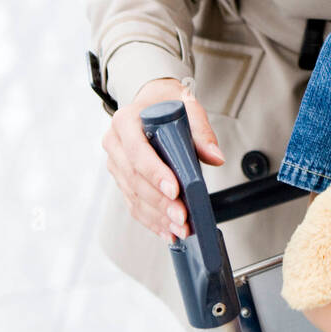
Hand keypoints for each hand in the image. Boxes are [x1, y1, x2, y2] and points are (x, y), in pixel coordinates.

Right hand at [102, 77, 223, 240]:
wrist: (152, 101)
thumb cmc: (166, 103)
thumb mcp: (187, 108)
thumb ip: (201, 132)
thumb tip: (215, 157)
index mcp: (125, 122)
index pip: (138, 152)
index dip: (155, 173)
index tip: (174, 190)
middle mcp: (115, 143)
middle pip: (135, 179)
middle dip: (160, 202)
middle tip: (182, 216)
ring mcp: (116, 163)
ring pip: (134, 196)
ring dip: (157, 216)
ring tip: (180, 227)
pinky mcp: (121, 179)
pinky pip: (133, 203)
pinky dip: (151, 220)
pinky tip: (167, 230)